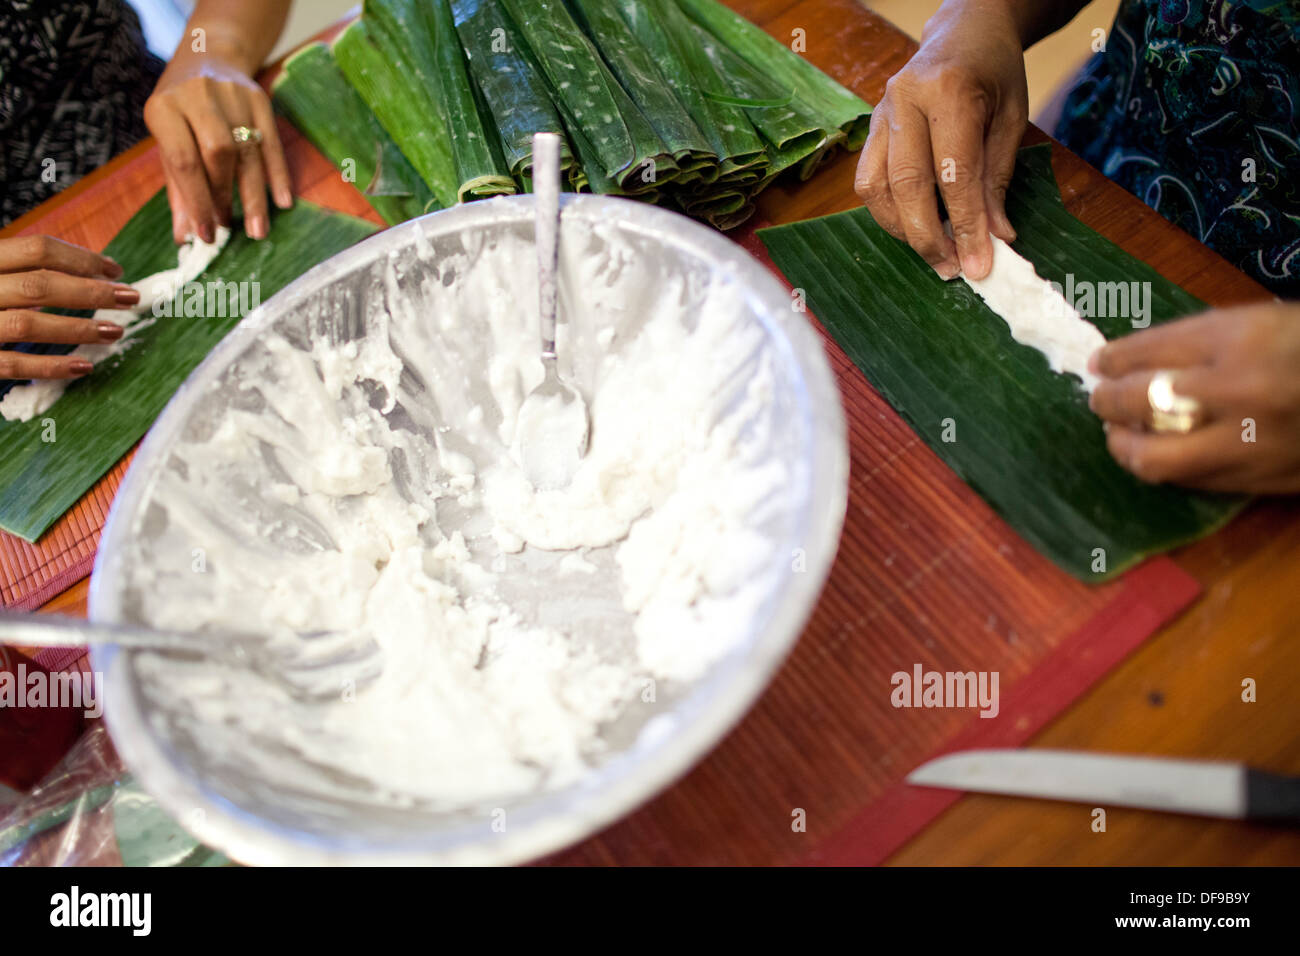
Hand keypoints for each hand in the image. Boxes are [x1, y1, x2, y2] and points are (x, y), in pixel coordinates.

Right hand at [0, 235, 138, 380]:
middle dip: (91, 291)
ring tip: (115, 332)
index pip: (36, 249)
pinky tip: (82, 367)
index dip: (81, 258)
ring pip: (28, 324)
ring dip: (78, 329)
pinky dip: (49, 366)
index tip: (115, 269)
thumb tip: (89, 270)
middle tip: (131, 298)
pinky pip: (11, 365)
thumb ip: (21, 269)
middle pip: (40, 285)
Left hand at [145, 56, 291, 243]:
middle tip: (230, 228)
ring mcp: (232, 95)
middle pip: (218, 154)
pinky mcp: (259, 99)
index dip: (196, 201)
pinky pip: (272, 144)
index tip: (205, 235)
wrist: (208, 57)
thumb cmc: (182, 110)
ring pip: (248, 152)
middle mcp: (197, 97)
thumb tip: (185, 236)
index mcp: (164, 108)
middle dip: (224, 196)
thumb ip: (178, 187)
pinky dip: (278, 175)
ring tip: (257, 230)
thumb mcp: (169, 140)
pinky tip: (282, 202)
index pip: (183, 161)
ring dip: (253, 196)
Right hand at [855, 0, 1028, 278]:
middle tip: (951, 270)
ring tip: (933, 252)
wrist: (964, 32)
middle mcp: (905, 100)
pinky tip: (912, 225)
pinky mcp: (869, 128)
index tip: (978, 265)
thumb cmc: (994, 73)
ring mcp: (880, 113)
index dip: (966, 225)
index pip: (954, 174)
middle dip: (928, 237)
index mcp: (949, 90)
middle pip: (906, 186)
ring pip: (876, 188)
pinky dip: (887, 212)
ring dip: (901, 229)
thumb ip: (998, 179)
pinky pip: (867, 181)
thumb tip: (995, 238)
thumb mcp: (1011, 120)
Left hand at [1089, 302, 1299, 493]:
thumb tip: (1132, 361)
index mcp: (1245, 338)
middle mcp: (1241, 391)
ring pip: (1157, 458)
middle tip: (1100, 399)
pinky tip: (1160, 454)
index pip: (1153, 350)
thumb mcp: (1264, 323)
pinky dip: (1168, 467)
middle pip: (1142, 403)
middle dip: (1108, 401)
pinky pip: (1194, 481)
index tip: (1098, 363)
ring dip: (1127, 446)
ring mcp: (1251, 441)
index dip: (1116, 359)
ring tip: (1120, 435)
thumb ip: (1202, 341)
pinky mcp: (1264, 479)